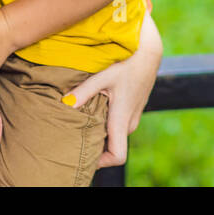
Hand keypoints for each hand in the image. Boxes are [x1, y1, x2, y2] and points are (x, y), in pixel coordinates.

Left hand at [64, 15, 162, 167]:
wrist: (148, 52)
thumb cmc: (127, 62)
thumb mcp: (103, 76)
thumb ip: (84, 91)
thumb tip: (65, 104)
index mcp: (121, 119)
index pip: (117, 156)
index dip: (102, 162)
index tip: (85, 156)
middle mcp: (129, 122)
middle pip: (112, 146)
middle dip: (95, 145)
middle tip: (74, 134)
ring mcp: (133, 116)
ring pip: (115, 134)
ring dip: (100, 130)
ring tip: (83, 118)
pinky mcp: (133, 108)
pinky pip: (119, 123)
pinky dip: (107, 121)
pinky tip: (95, 106)